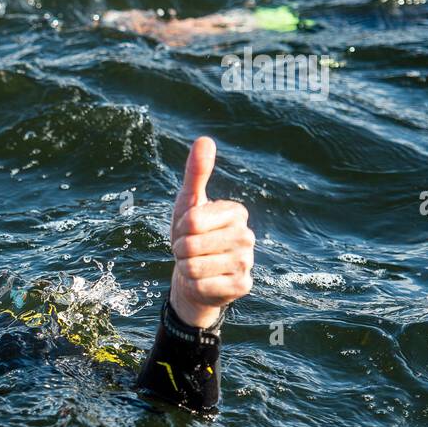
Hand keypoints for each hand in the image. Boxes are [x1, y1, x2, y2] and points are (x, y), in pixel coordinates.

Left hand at [168, 137, 254, 327]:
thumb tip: (205, 140)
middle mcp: (247, 236)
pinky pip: (200, 286)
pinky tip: (204, 282)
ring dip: (185, 269)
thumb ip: (197, 172)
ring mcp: (247, 263)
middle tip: (189, 251)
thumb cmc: (191, 235)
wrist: (195, 276)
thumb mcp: (189, 203)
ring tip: (195, 265)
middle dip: (179, 250)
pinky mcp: (242, 287)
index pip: (191, 220)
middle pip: (190, 245)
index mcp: (236, 212)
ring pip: (192, 267)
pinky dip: (193, 286)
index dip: (180, 228)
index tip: (187, 230)